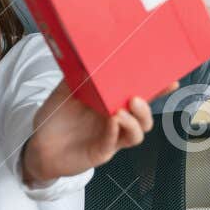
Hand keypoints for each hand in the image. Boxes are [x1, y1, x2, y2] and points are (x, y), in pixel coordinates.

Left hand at [21, 81, 174, 181]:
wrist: (39, 146)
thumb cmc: (56, 120)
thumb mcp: (64, 92)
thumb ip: (76, 77)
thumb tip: (86, 57)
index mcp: (112, 105)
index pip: (140, 97)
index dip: (157, 90)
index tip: (170, 80)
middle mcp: (116, 122)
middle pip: (144, 118)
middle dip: (148, 107)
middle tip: (137, 97)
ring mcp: (110, 138)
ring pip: (137, 134)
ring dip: (134, 121)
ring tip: (122, 110)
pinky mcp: (100, 152)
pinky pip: (113, 142)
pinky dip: (114, 131)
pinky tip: (111, 121)